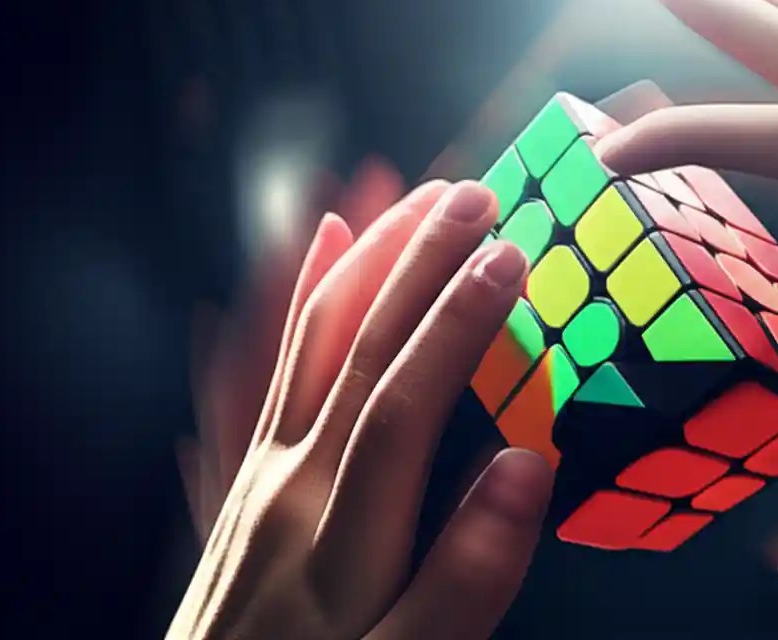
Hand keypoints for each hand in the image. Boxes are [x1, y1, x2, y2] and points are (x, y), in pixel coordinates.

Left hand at [169, 180, 552, 638]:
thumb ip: (466, 581)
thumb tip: (525, 470)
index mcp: (342, 534)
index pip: (403, 403)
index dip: (456, 325)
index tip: (509, 258)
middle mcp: (295, 482)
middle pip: (356, 350)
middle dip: (416, 263)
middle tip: (472, 194)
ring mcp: (265, 470)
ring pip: (312, 341)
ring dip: (365, 261)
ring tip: (412, 197)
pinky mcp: (252, 471)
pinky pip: (271, 363)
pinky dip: (302, 298)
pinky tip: (322, 244)